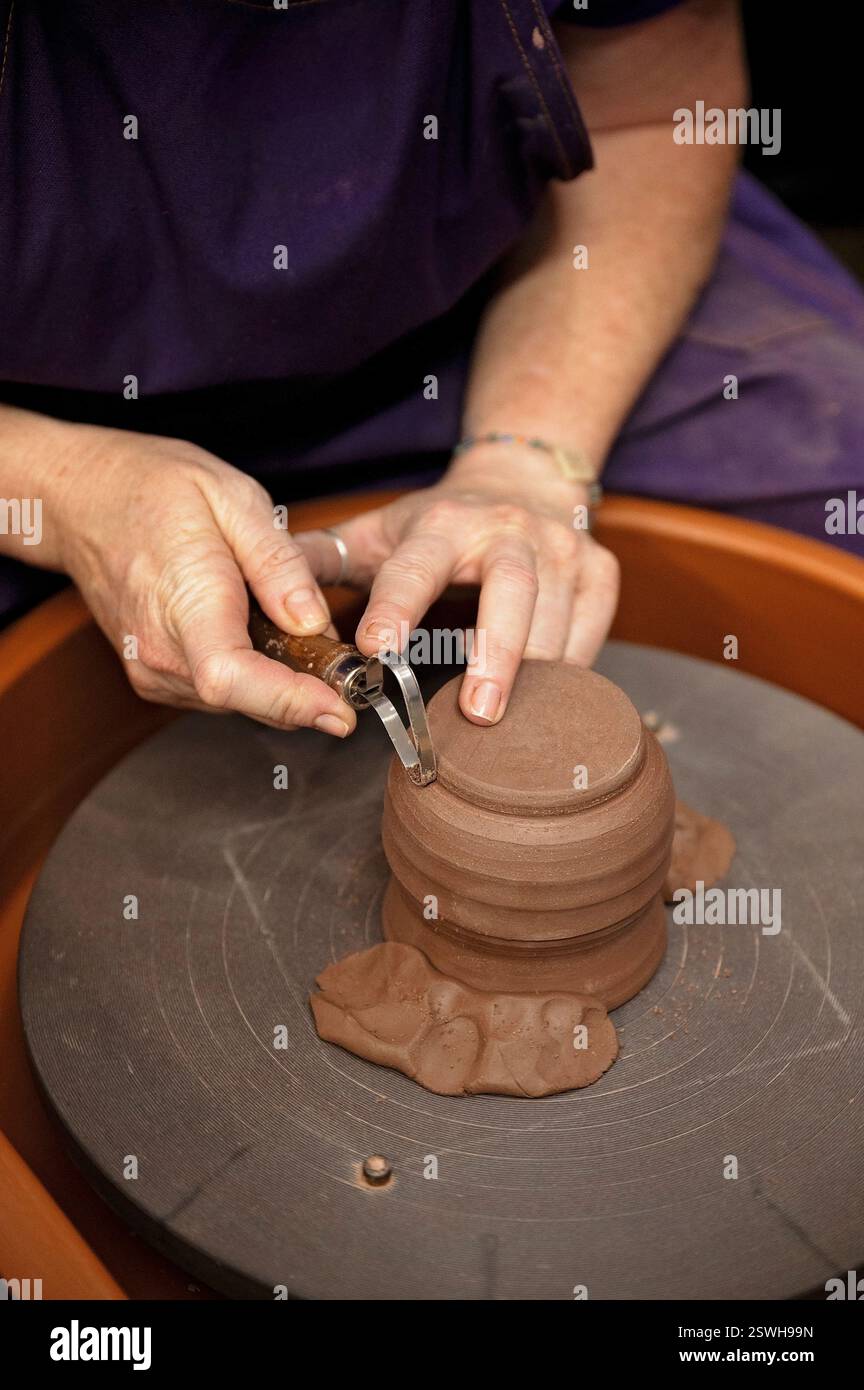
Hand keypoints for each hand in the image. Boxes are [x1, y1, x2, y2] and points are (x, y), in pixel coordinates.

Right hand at [50, 426, 356, 735]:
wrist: (84, 499)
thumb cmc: (155, 489)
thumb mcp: (233, 498)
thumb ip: (278, 564)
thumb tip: (315, 622)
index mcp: (184, 601)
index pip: (232, 677)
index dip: (291, 701)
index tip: (341, 710)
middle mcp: (160, 651)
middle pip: (247, 700)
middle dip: (306, 692)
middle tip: (346, 664)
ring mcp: (152, 670)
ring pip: (239, 702)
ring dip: (281, 682)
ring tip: (296, 632)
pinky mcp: (154, 676)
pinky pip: (220, 692)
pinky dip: (254, 674)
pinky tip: (258, 632)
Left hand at [295, 446, 619, 724]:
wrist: (523, 480)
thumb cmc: (440, 523)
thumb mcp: (378, 531)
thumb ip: (319, 563)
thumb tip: (261, 597)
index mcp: (442, 525)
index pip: (415, 569)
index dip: (396, 608)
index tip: (376, 649)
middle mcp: (507, 532)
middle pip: (512, 592)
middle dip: (496, 653)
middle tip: (478, 714)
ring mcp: (562, 549)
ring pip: (557, 619)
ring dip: (537, 675)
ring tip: (515, 728)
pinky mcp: (601, 572)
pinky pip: (592, 631)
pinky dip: (572, 670)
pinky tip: (550, 702)